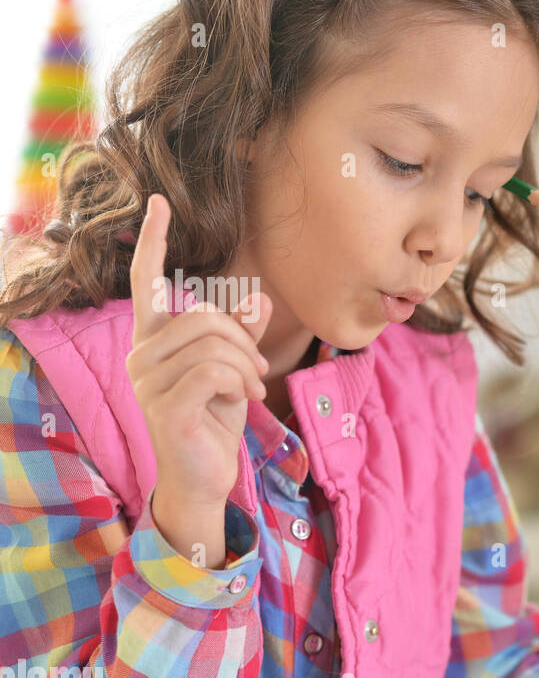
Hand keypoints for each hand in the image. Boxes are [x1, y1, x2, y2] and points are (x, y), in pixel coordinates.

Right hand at [126, 193, 272, 508]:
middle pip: (203, 318)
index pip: (145, 282)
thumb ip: (242, 334)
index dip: (154, 242)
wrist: (205, 475)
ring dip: (246, 365)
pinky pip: (212, 371)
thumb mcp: (234, 369)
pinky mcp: (165, 406)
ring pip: (212, 345)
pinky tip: (247, 397)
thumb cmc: (215, 419)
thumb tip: (259, 297)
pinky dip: (240, 380)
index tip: (159, 202)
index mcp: (153, 340)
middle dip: (243, 342)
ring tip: (253, 386)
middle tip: (258, 370)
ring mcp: (147, 382)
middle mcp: (141, 355)